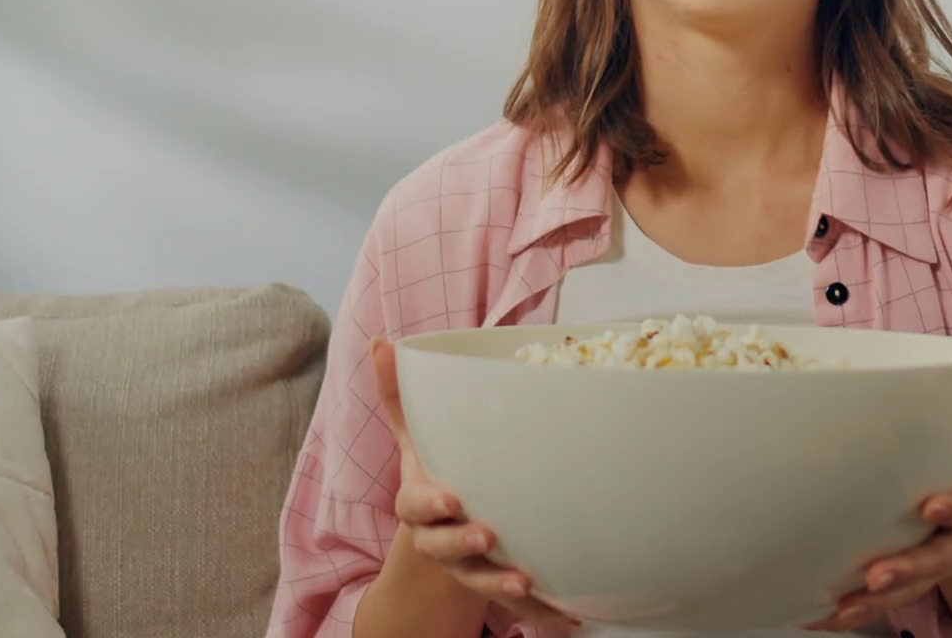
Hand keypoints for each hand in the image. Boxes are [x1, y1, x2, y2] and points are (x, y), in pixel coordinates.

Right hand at [370, 336, 579, 629]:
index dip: (430, 503)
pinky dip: (544, 615)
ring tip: (526, 582)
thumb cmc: (438, 476)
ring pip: (481, 582)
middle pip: (445, 548)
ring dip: (502, 585)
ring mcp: (470, 569)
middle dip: (463, 545)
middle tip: (487, 537)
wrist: (447, 534)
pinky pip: (522, 609)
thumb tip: (381, 343)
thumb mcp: (418, 440)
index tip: (449, 498)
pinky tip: (570, 619)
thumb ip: (401, 396)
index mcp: (421, 506)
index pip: (416, 506)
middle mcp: (441, 541)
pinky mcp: (501, 589)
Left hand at [805, 383, 951, 632]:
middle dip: (908, 570)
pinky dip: (852, 611)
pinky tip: (818, 616)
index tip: (930, 507)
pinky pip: (881, 601)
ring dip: (875, 601)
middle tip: (876, 576)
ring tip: (842, 607)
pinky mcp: (907, 579)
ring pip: (909, 589)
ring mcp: (933, 565)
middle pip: (938, 562)